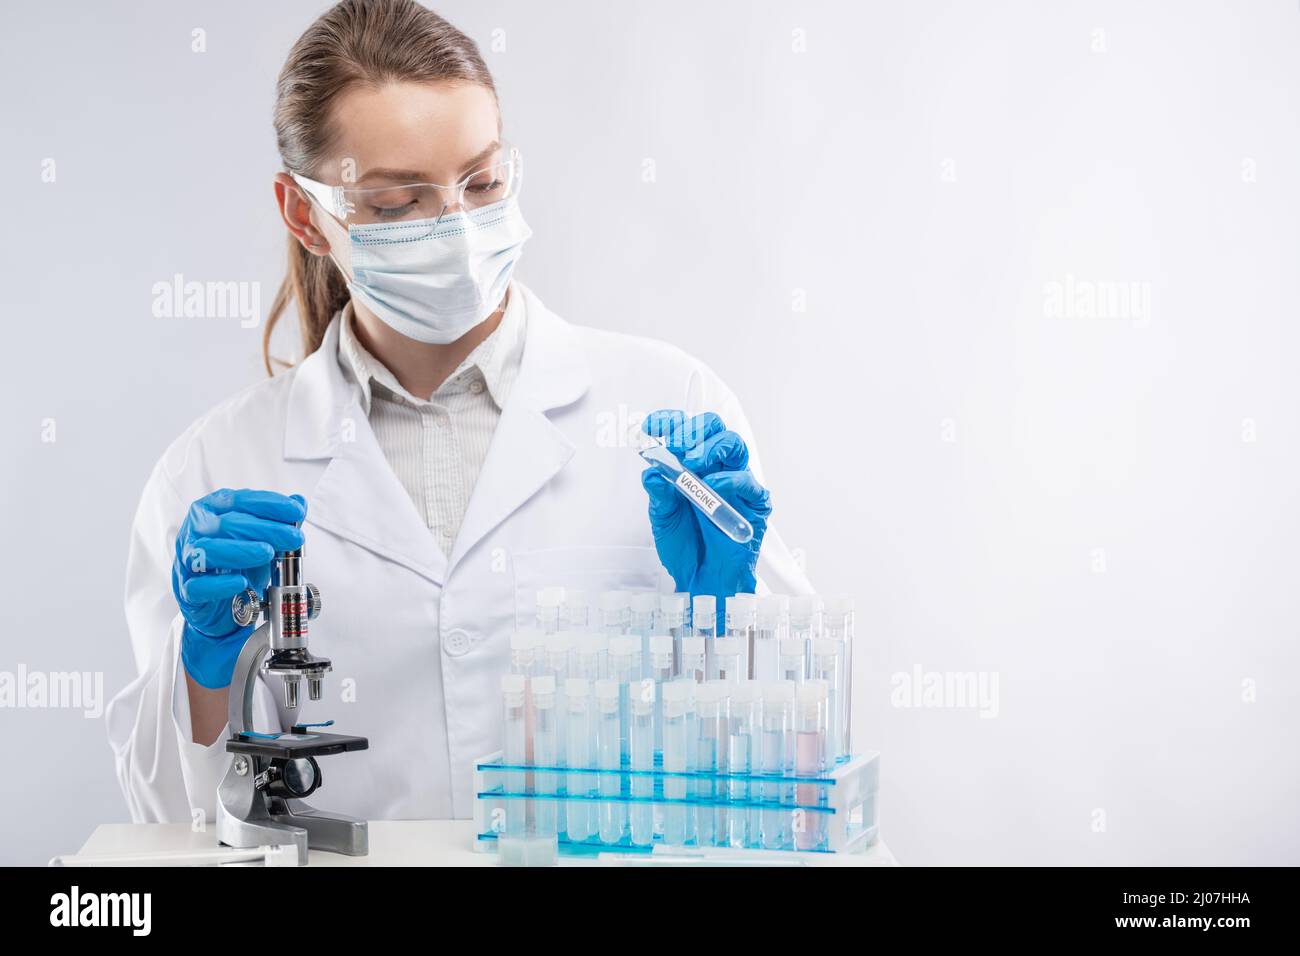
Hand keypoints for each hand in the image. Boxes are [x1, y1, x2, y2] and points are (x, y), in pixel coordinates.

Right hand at [172, 489, 305, 688]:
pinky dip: (221, 584)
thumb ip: (279, 521)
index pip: (240, 500)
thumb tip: (300, 502)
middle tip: (293, 537)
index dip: (269, 504)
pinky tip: (241, 582)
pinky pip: (199, 586)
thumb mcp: (262, 539)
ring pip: (208, 550)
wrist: (222, 603)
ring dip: (241, 551)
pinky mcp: (188, 590)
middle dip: (265, 529)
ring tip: (268, 553)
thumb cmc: (238, 563)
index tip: (296, 510)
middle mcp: (197, 531)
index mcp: (213, 510)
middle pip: (227, 524)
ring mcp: (188, 560)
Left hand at [640, 410, 770, 625]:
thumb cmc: (685, 546)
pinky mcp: (754, 503)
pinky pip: (748, 482)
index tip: (653, 426)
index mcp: (691, 465)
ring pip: (734, 444)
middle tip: (678, 446)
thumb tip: (652, 469)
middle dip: (694, 430)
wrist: (702, 579)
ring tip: (693, 464)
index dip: (670, 422)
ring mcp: (736, 483)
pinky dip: (730, 479)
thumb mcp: (662, 518)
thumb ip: (659, 493)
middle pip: (714, 428)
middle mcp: (716, 467)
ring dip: (712, 447)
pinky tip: (713, 485)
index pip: (686, 430)